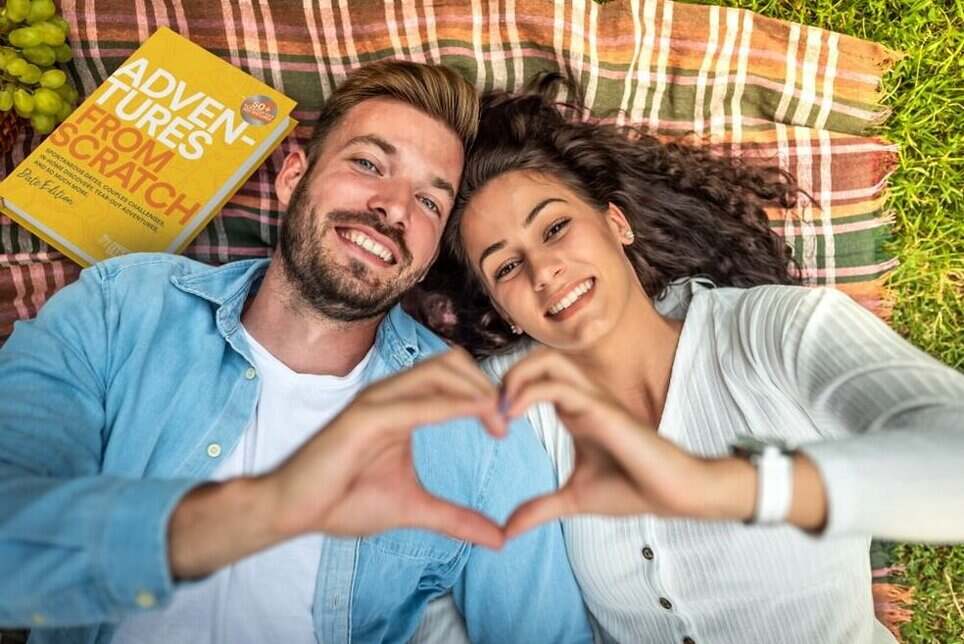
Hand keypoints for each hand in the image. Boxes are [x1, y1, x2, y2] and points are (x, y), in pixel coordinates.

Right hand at [169, 348, 506, 577]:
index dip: (486, 394)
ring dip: (475, 391)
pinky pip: (415, 402)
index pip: (453, 377)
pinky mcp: (363, 417)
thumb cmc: (343, 501)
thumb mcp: (413, 509)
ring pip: (438, 372)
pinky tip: (476, 416)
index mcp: (401, 406)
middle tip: (506, 424)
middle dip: (486, 385)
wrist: (293, 511)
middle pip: (452, 363)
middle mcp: (389, 394)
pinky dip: (450, 405)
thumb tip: (499, 538)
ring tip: (498, 422)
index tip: (506, 428)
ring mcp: (375, 401)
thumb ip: (456, 518)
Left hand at [499, 348, 754, 538]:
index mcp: (574, 410)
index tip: (488, 418)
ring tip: (500, 408)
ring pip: (548, 361)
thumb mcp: (573, 500)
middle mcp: (583, 396)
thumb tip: (507, 531)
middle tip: (489, 407)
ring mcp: (593, 399)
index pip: (537, 377)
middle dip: (508, 374)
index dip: (508, 388)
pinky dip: (529, 393)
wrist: (672, 494)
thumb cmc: (631, 490)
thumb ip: (539, 509)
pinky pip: (558, 387)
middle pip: (539, 358)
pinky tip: (513, 415)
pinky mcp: (601, 408)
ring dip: (516, 377)